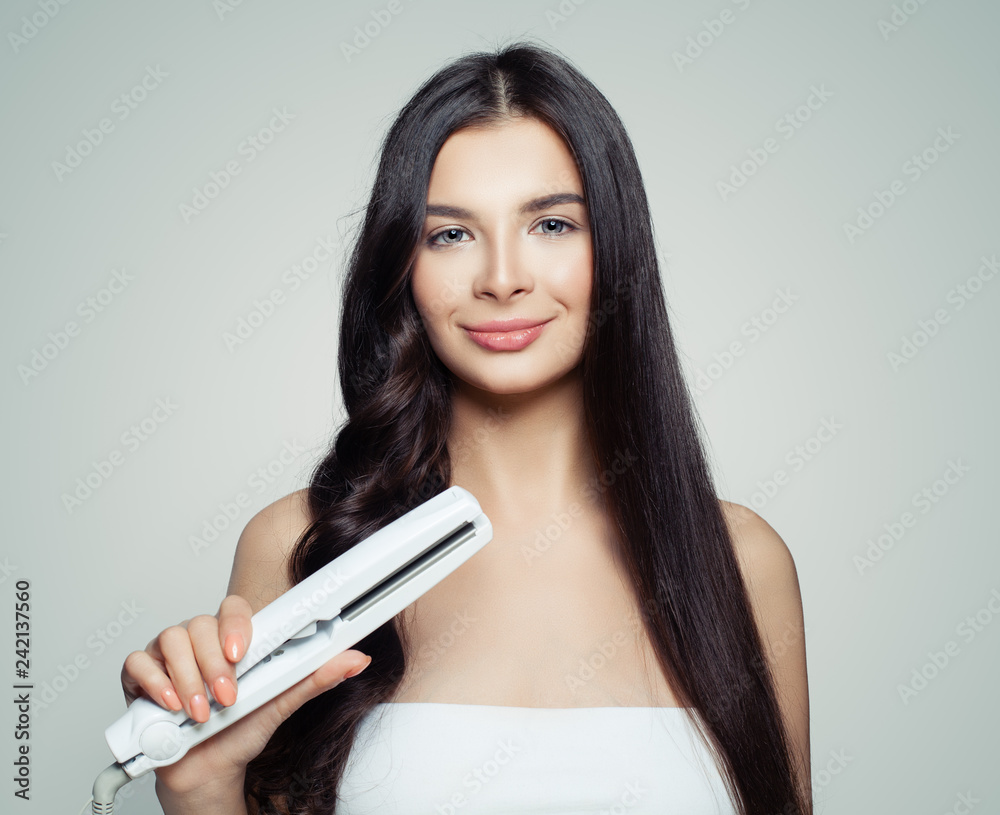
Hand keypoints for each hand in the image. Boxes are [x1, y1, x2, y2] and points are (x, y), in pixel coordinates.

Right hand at [120, 594, 370, 793]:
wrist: (207, 770)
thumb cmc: (242, 731)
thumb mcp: (282, 704)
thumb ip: (315, 678)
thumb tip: (356, 659)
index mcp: (233, 640)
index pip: (233, 608)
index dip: (236, 624)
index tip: (243, 652)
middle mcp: (199, 641)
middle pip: (199, 625)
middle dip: (213, 665)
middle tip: (227, 697)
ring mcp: (168, 657)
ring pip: (169, 640)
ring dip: (187, 678)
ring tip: (202, 711)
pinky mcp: (140, 678)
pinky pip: (137, 663)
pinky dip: (153, 683)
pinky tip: (171, 704)